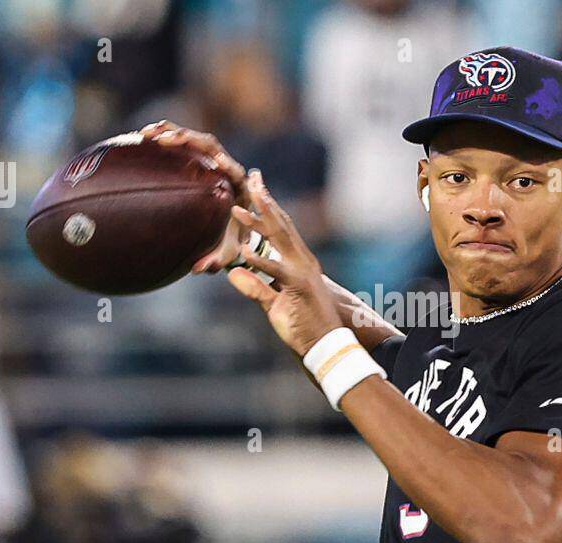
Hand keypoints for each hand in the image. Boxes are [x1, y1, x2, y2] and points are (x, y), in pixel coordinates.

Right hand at [138, 119, 249, 272]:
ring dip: (172, 133)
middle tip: (161, 139)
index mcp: (238, 186)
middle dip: (186, 138)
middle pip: (209, 144)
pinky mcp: (199, 162)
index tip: (214, 160)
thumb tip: (197, 269)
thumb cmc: (234, 242)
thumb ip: (216, 260)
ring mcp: (213, 162)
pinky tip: (142, 138)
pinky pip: (183, 147)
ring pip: (194, 140)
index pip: (231, 167)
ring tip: (146, 133)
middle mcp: (227, 168)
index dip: (221, 161)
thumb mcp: (227, 252)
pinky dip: (165, 139)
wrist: (238, 232)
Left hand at [227, 170, 343, 356]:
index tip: (254, 186)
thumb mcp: (273, 305)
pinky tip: (244, 252)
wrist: (326, 345)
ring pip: (278, 241)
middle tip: (250, 178)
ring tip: (237, 208)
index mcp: (298, 262)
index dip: (268, 206)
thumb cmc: (302, 327)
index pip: (281, 228)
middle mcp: (302, 262)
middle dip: (264, 200)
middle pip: (280, 224)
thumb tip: (235, 274)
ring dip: (257, 224)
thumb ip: (255, 288)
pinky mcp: (299, 288)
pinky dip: (260, 261)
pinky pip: (276, 271)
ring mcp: (302, 272)